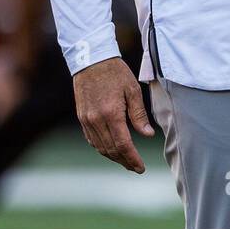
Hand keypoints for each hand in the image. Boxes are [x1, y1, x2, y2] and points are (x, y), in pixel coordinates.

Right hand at [73, 58, 153, 172]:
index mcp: (111, 114)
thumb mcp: (132, 90)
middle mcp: (96, 120)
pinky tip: (111, 149)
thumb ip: (139, 115)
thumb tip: (148, 135)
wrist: (91, 61)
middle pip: (111, 149)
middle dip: (124, 161)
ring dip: (113, 157)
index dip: (132, 158)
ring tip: (126, 161)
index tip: (140, 167)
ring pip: (100, 147)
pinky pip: (92, 139)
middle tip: (136, 167)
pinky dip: (102, 148)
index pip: (123, 144)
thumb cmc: (115, 72)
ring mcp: (87, 120)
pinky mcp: (82, 118)